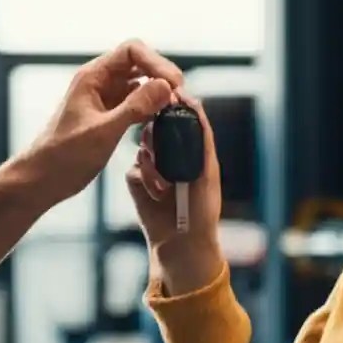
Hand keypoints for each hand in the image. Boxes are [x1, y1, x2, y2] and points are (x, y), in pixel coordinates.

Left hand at [29, 40, 182, 201]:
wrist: (42, 179)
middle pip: (140, 64)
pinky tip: (162, 123)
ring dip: (159, 93)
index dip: (156, 62)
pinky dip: (152, 109)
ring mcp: (106, 99)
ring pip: (140, 84)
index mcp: (93, 77)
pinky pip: (137, 103)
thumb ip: (135, 107)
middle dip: (162, 76)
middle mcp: (100, 82)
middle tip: (179, 99)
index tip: (174, 85)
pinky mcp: (110, 116)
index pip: (132, 50)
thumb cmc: (63, 156)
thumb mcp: (103, 131)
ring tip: (175, 111)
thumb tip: (166, 86)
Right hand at [125, 90, 225, 294]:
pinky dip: (145, 178)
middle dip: (156, 132)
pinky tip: (157, 193)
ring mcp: (151, 169)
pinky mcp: (137, 182)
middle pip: (156, 128)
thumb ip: (202, 136)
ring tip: (165, 180)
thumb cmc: (202, 209)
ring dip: (152, 160)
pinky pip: (134, 168)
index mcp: (190, 150)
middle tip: (158, 137)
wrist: (183, 244)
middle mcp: (170, 156)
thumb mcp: (208, 168)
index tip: (167, 99)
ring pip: (143, 147)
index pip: (178, 120)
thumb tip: (194, 102)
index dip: (171, 109)